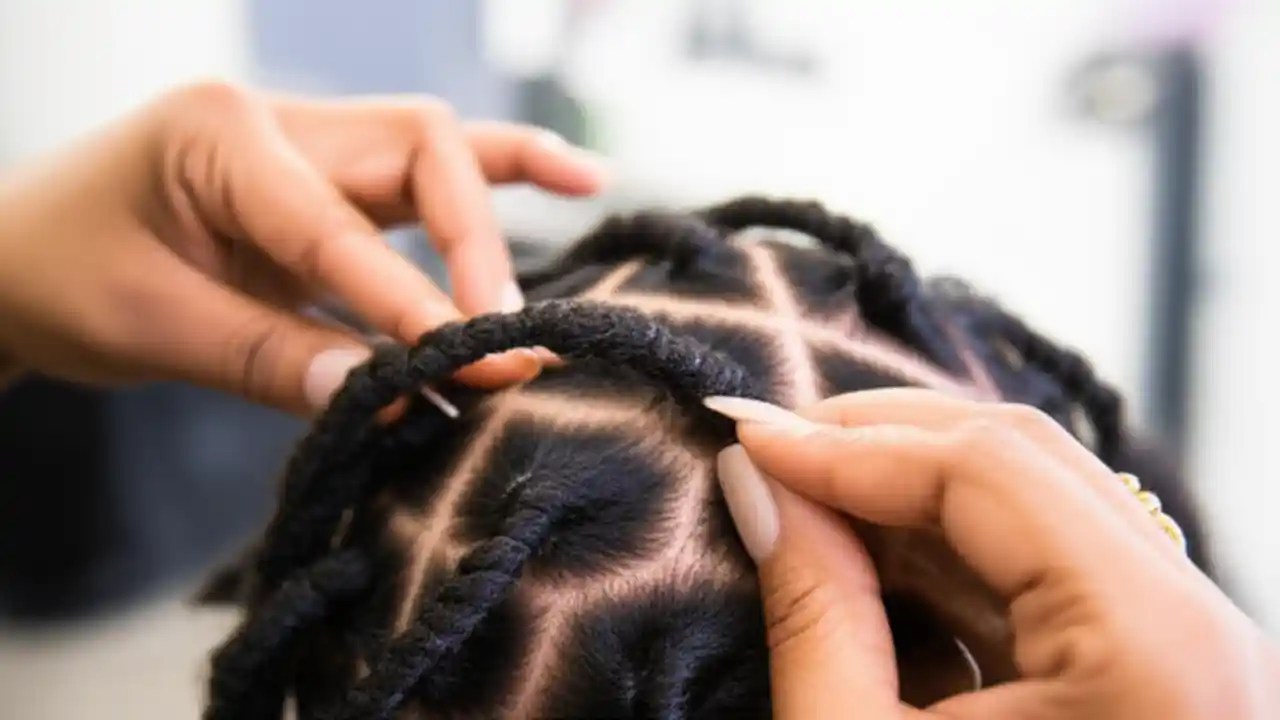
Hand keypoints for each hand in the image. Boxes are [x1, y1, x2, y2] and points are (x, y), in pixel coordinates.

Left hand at [0, 81, 605, 412]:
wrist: (9, 256)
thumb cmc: (60, 278)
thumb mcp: (151, 327)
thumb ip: (271, 358)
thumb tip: (393, 393)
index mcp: (221, 138)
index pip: (342, 227)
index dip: (414, 302)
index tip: (476, 364)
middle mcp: (276, 122)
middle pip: (417, 151)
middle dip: (472, 243)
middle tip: (501, 335)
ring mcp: (305, 142)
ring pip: (433, 145)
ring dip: (507, 181)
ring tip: (591, 185)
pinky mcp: (323, 177)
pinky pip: (420, 171)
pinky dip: (492, 176)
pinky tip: (562, 176)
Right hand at [708, 389, 1279, 718]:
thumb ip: (814, 610)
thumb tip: (757, 487)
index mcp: (1152, 648)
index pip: (986, 468)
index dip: (846, 442)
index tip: (742, 438)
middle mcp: (1195, 628)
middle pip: (1022, 464)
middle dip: (880, 444)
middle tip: (767, 449)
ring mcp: (1183, 650)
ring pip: (1035, 509)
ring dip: (908, 493)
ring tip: (801, 494)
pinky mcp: (1150, 675)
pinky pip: (1044, 575)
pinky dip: (947, 554)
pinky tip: (864, 555)